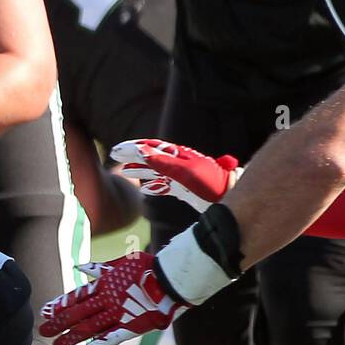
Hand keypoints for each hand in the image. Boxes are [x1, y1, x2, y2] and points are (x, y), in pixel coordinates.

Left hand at [38, 253, 185, 344]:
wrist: (174, 278)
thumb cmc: (149, 268)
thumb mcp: (122, 262)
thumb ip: (100, 268)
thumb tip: (80, 267)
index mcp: (105, 284)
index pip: (77, 296)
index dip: (60, 305)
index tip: (45, 311)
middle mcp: (108, 299)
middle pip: (78, 313)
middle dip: (59, 322)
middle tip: (42, 331)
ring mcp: (119, 313)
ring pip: (89, 327)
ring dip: (71, 336)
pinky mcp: (131, 325)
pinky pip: (110, 338)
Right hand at [111, 139, 239, 212]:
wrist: (229, 196)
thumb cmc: (209, 183)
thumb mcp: (183, 172)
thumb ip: (161, 162)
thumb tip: (141, 150)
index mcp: (177, 156)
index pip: (151, 147)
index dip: (133, 147)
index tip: (117, 149)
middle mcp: (178, 163)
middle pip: (151, 157)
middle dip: (133, 156)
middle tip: (115, 155)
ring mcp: (181, 176)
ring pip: (155, 171)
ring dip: (139, 170)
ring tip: (125, 171)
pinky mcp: (185, 189)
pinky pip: (164, 185)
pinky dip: (153, 186)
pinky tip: (144, 189)